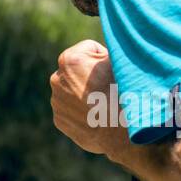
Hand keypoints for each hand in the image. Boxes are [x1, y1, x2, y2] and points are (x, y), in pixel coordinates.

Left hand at [49, 39, 128, 156]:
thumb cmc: (123, 94)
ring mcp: (57, 102)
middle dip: (91, 76)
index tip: (113, 72)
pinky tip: (96, 116)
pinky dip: (82, 110)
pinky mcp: (60, 121)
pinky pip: (71, 109)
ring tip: (104, 103)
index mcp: (69, 60)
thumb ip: (110, 49)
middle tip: (109, 88)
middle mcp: (56, 80)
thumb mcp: (120, 61)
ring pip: (73, 90)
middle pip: (78, 70)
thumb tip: (109, 47)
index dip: (105, 59)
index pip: (90, 49)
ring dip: (85, 94)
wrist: (122, 133)